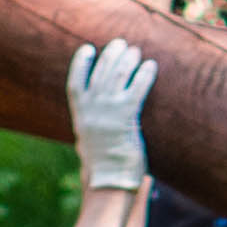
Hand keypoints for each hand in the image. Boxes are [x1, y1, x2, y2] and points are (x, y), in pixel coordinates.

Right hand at [67, 38, 157, 192]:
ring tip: (135, 51)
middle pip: (101, 73)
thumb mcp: (89, 142)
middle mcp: (92, 111)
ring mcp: (108, 113)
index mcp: (80, 116)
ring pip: (118, 76)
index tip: (88, 48)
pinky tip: (151, 66)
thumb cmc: (103, 167)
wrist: (109, 182)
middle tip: (121, 44)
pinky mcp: (126, 118)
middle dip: (111, 55)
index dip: (80, 63)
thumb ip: (91, 124)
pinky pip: (137, 89)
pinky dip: (144, 75)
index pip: (75, 82)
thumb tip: (95, 116)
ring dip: (128, 60)